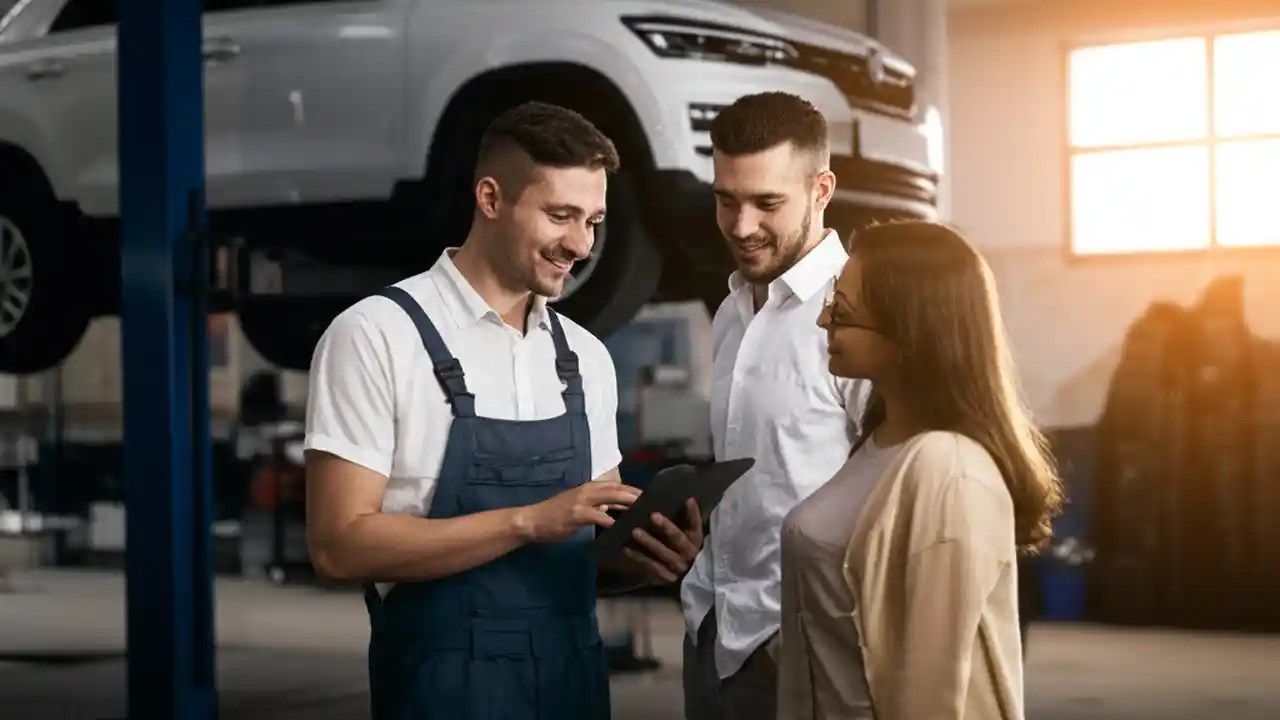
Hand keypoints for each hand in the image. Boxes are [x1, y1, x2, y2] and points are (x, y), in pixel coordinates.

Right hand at [514, 480, 640, 542]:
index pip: (614, 486)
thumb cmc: (555, 516)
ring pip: (610, 497)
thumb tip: (613, 508)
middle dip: (634, 494)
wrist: (532, 521)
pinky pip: (597, 515)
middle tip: (651, 501)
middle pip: (616, 489)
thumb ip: (595, 506)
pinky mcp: (576, 514)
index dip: (631, 490)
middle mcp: (586, 491)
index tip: (646, 496)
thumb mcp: (578, 507)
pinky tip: (619, 525)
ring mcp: (581, 501)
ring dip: (627, 502)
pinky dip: (609, 519)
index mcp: (587, 488)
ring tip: (642, 508)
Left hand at [622, 498, 703, 584]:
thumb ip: (685, 519)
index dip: (693, 514)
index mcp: (696, 541)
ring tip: (635, 531)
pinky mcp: (666, 577)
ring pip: (663, 554)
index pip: (696, 526)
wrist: (684, 579)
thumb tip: (684, 498)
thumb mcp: (687, 535)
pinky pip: (651, 566)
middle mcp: (689, 555)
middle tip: (653, 515)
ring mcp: (678, 568)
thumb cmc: (683, 549)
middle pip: (678, 540)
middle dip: (667, 528)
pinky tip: (626, 549)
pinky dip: (638, 558)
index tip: (688, 499)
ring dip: (649, 542)